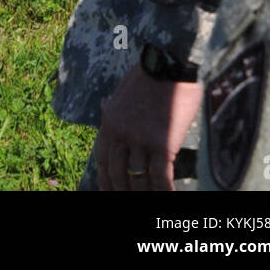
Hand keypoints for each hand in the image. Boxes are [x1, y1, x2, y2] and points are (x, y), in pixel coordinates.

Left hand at [97, 65, 202, 190]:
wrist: (167, 67)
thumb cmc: (148, 78)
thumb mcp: (121, 94)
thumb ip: (114, 111)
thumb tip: (106, 112)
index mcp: (108, 122)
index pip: (101, 160)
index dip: (105, 180)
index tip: (109, 191)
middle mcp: (120, 133)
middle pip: (117, 174)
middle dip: (122, 191)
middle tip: (128, 201)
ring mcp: (140, 140)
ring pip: (138, 178)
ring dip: (143, 193)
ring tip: (149, 201)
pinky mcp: (162, 144)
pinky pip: (161, 177)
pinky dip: (164, 191)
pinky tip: (168, 197)